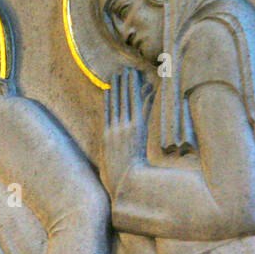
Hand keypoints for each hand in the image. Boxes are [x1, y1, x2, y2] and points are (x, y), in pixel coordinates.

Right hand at [100, 66, 148, 195]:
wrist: (124, 182)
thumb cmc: (116, 181)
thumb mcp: (108, 168)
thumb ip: (109, 158)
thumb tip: (111, 155)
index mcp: (106, 136)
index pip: (108, 111)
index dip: (110, 97)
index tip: (110, 85)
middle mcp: (115, 129)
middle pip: (117, 102)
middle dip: (120, 86)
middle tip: (122, 71)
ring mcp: (126, 128)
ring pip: (128, 101)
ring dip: (130, 85)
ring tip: (131, 72)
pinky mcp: (138, 130)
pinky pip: (142, 109)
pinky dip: (145, 98)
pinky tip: (148, 87)